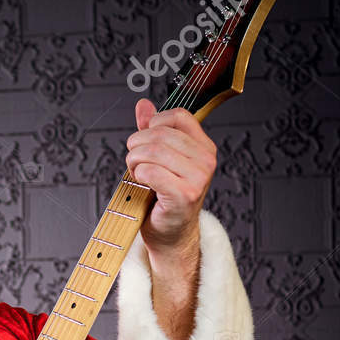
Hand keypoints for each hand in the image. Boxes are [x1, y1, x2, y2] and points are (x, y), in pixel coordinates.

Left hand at [126, 100, 215, 257]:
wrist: (170, 233)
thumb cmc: (165, 197)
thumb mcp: (160, 159)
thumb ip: (152, 131)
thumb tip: (143, 105)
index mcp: (204, 147)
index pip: (179, 117)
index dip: (154, 123)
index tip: (145, 138)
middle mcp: (206, 161)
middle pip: (161, 134)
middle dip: (137, 144)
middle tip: (132, 159)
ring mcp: (198, 178)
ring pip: (154, 152)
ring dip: (134, 160)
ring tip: (135, 170)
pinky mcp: (184, 195)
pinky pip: (151, 172)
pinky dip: (139, 175)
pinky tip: (141, 183)